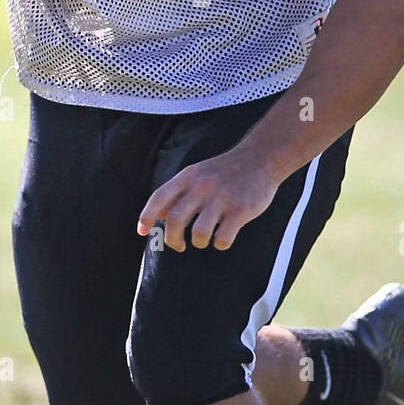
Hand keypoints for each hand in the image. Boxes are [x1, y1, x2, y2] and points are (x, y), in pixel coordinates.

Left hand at [136, 147, 281, 251]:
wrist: (261, 158)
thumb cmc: (224, 171)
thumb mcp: (197, 173)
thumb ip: (177, 193)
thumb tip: (156, 217)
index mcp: (188, 177)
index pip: (159, 197)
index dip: (146, 216)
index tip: (142, 232)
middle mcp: (202, 186)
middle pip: (174, 220)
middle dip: (172, 239)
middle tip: (178, 246)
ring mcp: (222, 198)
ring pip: (198, 233)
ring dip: (198, 242)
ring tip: (204, 240)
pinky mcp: (241, 210)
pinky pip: (223, 238)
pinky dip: (220, 244)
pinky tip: (223, 238)